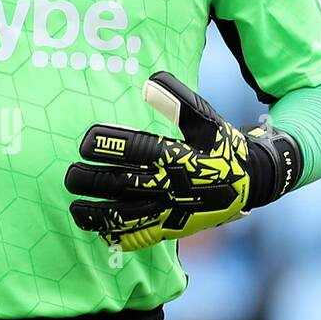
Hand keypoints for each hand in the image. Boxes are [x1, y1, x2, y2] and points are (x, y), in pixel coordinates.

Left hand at [65, 71, 300, 251]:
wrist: (251, 184)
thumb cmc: (222, 146)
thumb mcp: (207, 120)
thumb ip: (179, 100)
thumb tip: (149, 83)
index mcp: (180, 157)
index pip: (138, 149)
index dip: (110, 146)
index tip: (85, 143)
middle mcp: (172, 187)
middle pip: (123, 185)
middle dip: (92, 181)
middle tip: (69, 175)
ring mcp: (171, 211)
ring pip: (127, 216)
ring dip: (97, 213)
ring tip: (74, 207)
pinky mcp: (172, 228)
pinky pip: (140, 236)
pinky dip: (117, 235)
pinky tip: (97, 228)